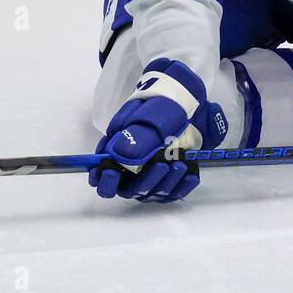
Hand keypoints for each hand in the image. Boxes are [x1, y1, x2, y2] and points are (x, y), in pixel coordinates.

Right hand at [89, 58, 227, 201]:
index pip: (102, 175)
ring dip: (166, 182)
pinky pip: (174, 192)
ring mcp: (150, 174)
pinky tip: (191, 175)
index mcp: (116, 150)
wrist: (189, 100)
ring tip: (180, 164)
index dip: (104, 180)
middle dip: (145, 180)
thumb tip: (119, 155)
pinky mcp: (170, 178)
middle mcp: (130, 167)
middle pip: (129, 189)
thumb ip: (136, 136)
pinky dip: (183, 186)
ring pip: (152, 192)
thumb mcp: (149, 116)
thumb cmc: (162, 105)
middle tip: (161, 164)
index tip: (112, 173)